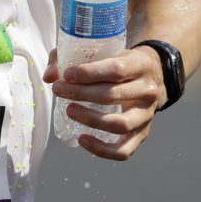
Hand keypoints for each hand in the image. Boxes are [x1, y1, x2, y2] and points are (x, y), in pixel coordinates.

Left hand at [42, 45, 165, 160]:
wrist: (151, 76)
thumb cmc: (119, 61)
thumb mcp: (104, 51)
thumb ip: (72, 57)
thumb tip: (49, 76)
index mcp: (141, 65)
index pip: (116, 69)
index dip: (89, 73)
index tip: (67, 74)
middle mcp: (148, 91)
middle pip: (113, 95)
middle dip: (81, 93)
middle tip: (59, 90)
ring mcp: (146, 115)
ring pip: (120, 124)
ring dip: (90, 119)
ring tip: (69, 110)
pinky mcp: (142, 134)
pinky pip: (124, 150)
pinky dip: (102, 149)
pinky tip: (82, 139)